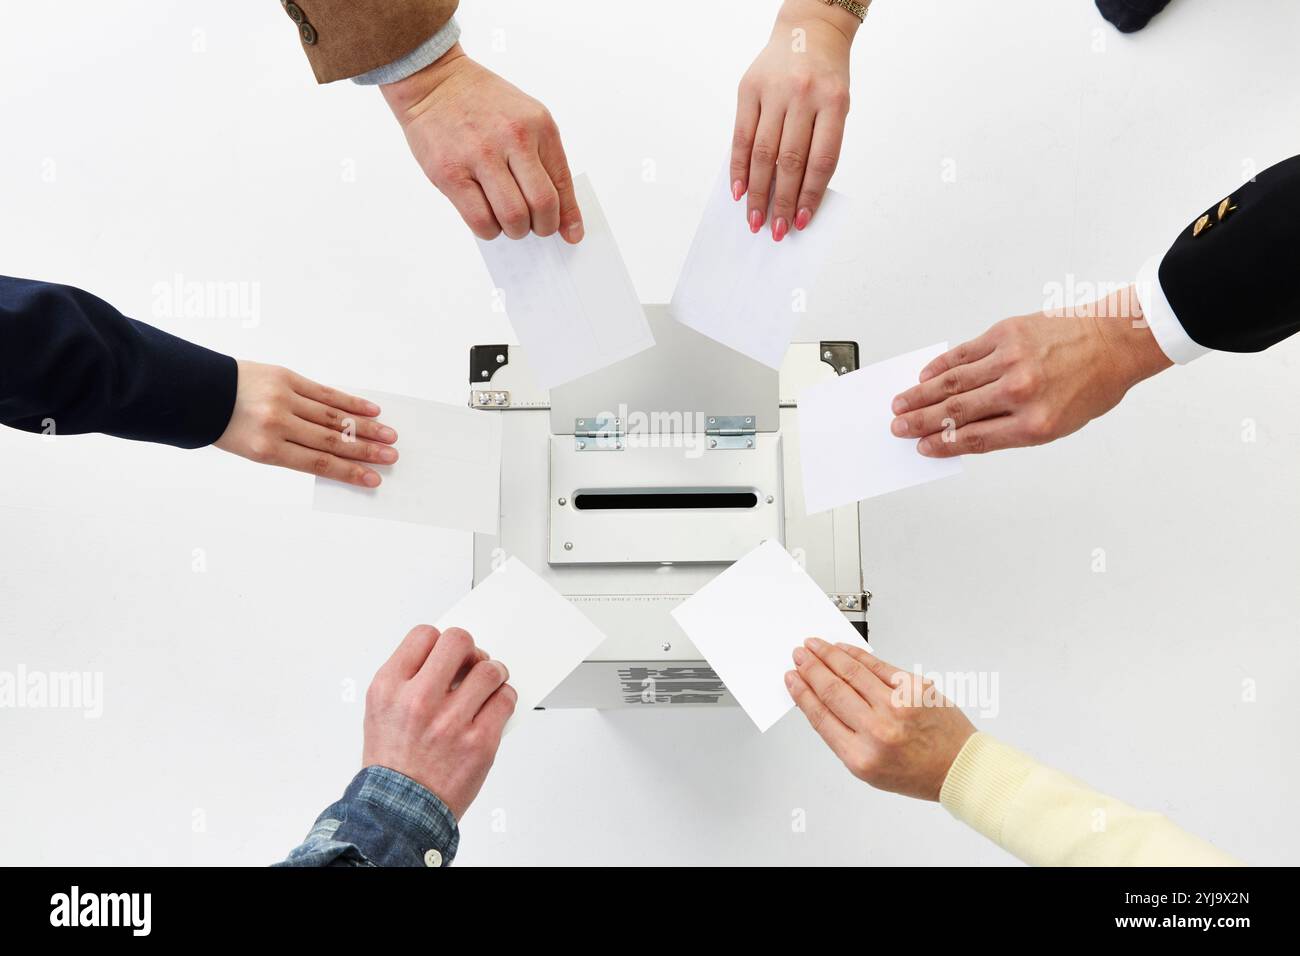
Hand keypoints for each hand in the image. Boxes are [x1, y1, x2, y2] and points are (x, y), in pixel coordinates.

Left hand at [213, 361, 396, 486]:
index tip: (373, 478)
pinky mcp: (286, 377)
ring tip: (388, 435)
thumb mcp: (254, 448)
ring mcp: (283, 398)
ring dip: (364, 427)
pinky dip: (349, 402)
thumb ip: (292, 451)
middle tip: (391, 456)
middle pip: (331, 440)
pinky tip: (369, 410)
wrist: (198, 390)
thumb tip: (336, 454)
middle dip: (365, 450)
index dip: (349, 472)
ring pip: (332, 416)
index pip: (318, 463)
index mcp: (266, 449)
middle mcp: (277, 423)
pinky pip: (324, 392)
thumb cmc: (225, 425)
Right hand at [363, 625, 516, 819]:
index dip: (439, 641)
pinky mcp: (479, 743)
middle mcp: (419, 700)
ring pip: (489, 669)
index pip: (424, 635)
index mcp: (389, 688)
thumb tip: (444, 656)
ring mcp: (451, 721)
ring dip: (493, 673)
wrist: (399, 812)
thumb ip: (407, 679)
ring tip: (488, 684)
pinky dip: (504, 698)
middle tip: (471, 663)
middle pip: (458, 641)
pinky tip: (494, 705)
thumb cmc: (392, 763)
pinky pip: (505, 699)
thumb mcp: (380, 711)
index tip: (446, 654)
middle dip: (469, 650)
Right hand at [381, 44, 581, 242]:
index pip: (562, 182)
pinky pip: (480, 219)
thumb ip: (542, 159)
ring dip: (515, 230)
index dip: (568, 216)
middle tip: (533, 227)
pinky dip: (489, 230)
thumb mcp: (524, 118)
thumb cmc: (480, 103)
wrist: (433, 80)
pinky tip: (487, 219)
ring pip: (513, 217)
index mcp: (538, 125)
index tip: (570, 234)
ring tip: (508, 223)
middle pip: (542, 204)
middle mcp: (513, 137)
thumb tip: (558, 211)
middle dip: (543, 227)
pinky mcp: (451, 172)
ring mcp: (480, 155)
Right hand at [731, 0, 858, 239]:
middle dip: (781, 201)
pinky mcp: (748, 89)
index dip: (810, 196)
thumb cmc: (826, 76)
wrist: (809, 30)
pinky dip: (739, 167)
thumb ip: (820, 144)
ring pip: (762, 153)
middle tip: (775, 230)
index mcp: (833, 102)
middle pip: (789, 161)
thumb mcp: (837, 105)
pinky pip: (740, 136)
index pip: (821, 161)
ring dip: (758, 192)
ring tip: (755, 218)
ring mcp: (773, 91)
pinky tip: (739, 190)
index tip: (801, 221)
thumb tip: (797, 194)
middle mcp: (802, 95)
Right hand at [786, 638, 974, 800]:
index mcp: (860, 757)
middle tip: (799, 655)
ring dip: (828, 654)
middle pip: (832, 690)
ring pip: (851, 671)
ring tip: (815, 646)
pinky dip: (855, 654)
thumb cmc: (916, 771)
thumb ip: (842, 735)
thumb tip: (818, 700)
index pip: (820, 716)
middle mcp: (877, 731)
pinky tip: (842, 649)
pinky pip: (877, 665)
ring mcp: (897, 706)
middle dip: (810, 668)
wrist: (958, 764)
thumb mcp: (868, 768)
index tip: (791, 679)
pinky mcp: (914, 688)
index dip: (801, 693)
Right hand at [890, 287, 1172, 456]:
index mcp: (1035, 422)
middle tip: (898, 427)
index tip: (922, 446)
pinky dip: (941, 365)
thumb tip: (966, 432)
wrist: (1115, 340)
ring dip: (921, 394)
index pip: (974, 438)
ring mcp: (1011, 359)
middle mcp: (1020, 392)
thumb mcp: (1059, 423)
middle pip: (956, 411)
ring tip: (901, 403)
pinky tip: (925, 375)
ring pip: (953, 382)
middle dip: (921, 421)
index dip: (942, 444)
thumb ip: (1012, 429)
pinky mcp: (1007, 333)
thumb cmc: (1092, 384)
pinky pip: (964, 352)